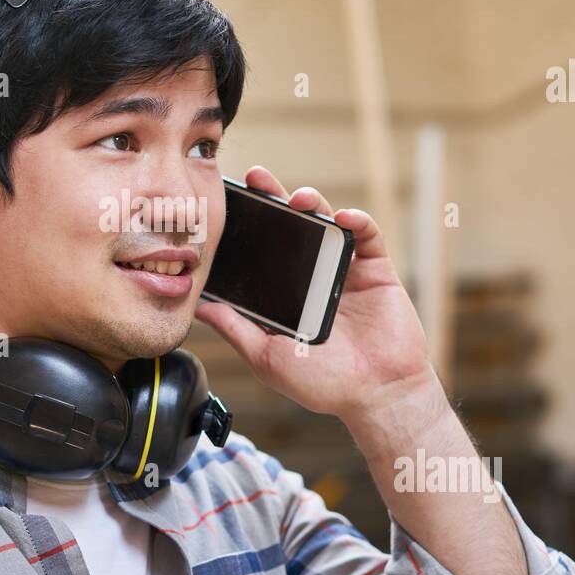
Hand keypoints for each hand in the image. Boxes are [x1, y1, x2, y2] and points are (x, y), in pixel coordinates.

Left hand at [195, 165, 436, 420]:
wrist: (377, 396)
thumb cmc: (323, 383)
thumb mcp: (267, 356)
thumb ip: (235, 328)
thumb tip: (197, 306)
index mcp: (285, 291)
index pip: (261, 249)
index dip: (246, 225)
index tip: (224, 205)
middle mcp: (311, 274)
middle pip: (290, 226)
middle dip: (273, 198)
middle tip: (255, 178)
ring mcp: (343, 269)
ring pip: (326, 223)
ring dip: (313, 203)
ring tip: (300, 198)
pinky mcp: (375, 269)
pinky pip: (367, 236)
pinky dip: (357, 221)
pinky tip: (344, 218)